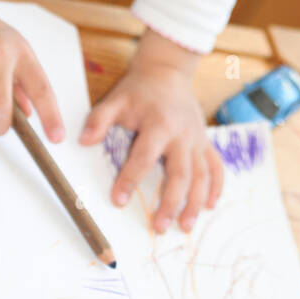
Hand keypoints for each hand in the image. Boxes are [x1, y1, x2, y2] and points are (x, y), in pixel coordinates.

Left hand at [79, 61, 224, 233]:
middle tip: (159, 227)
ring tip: (185, 227)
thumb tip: (83, 141)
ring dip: (195, 202)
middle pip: (180, 173)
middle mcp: (182, 135)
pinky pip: (216, 166)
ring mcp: (197, 140)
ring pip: (201, 175)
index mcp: (159, 124)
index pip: (144, 157)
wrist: (168, 71)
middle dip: (170, 202)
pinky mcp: (205, 142)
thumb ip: (100, 120)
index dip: (130, 179)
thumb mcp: (116, 99)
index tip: (118, 201)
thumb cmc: (139, 89)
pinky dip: (216, 187)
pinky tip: (209, 206)